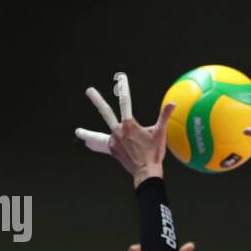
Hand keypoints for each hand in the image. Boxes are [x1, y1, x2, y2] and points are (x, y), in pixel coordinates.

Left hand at [75, 72, 174, 186]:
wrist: (146, 172)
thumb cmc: (154, 153)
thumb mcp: (160, 133)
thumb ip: (165, 116)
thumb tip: (173, 103)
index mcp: (129, 124)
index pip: (125, 102)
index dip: (123, 88)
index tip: (121, 78)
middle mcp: (118, 131)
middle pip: (105, 112)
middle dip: (97, 100)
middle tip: (89, 90)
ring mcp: (114, 141)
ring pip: (98, 135)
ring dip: (87, 134)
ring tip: (77, 132)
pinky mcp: (112, 150)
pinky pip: (102, 145)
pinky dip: (95, 144)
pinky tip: (88, 144)